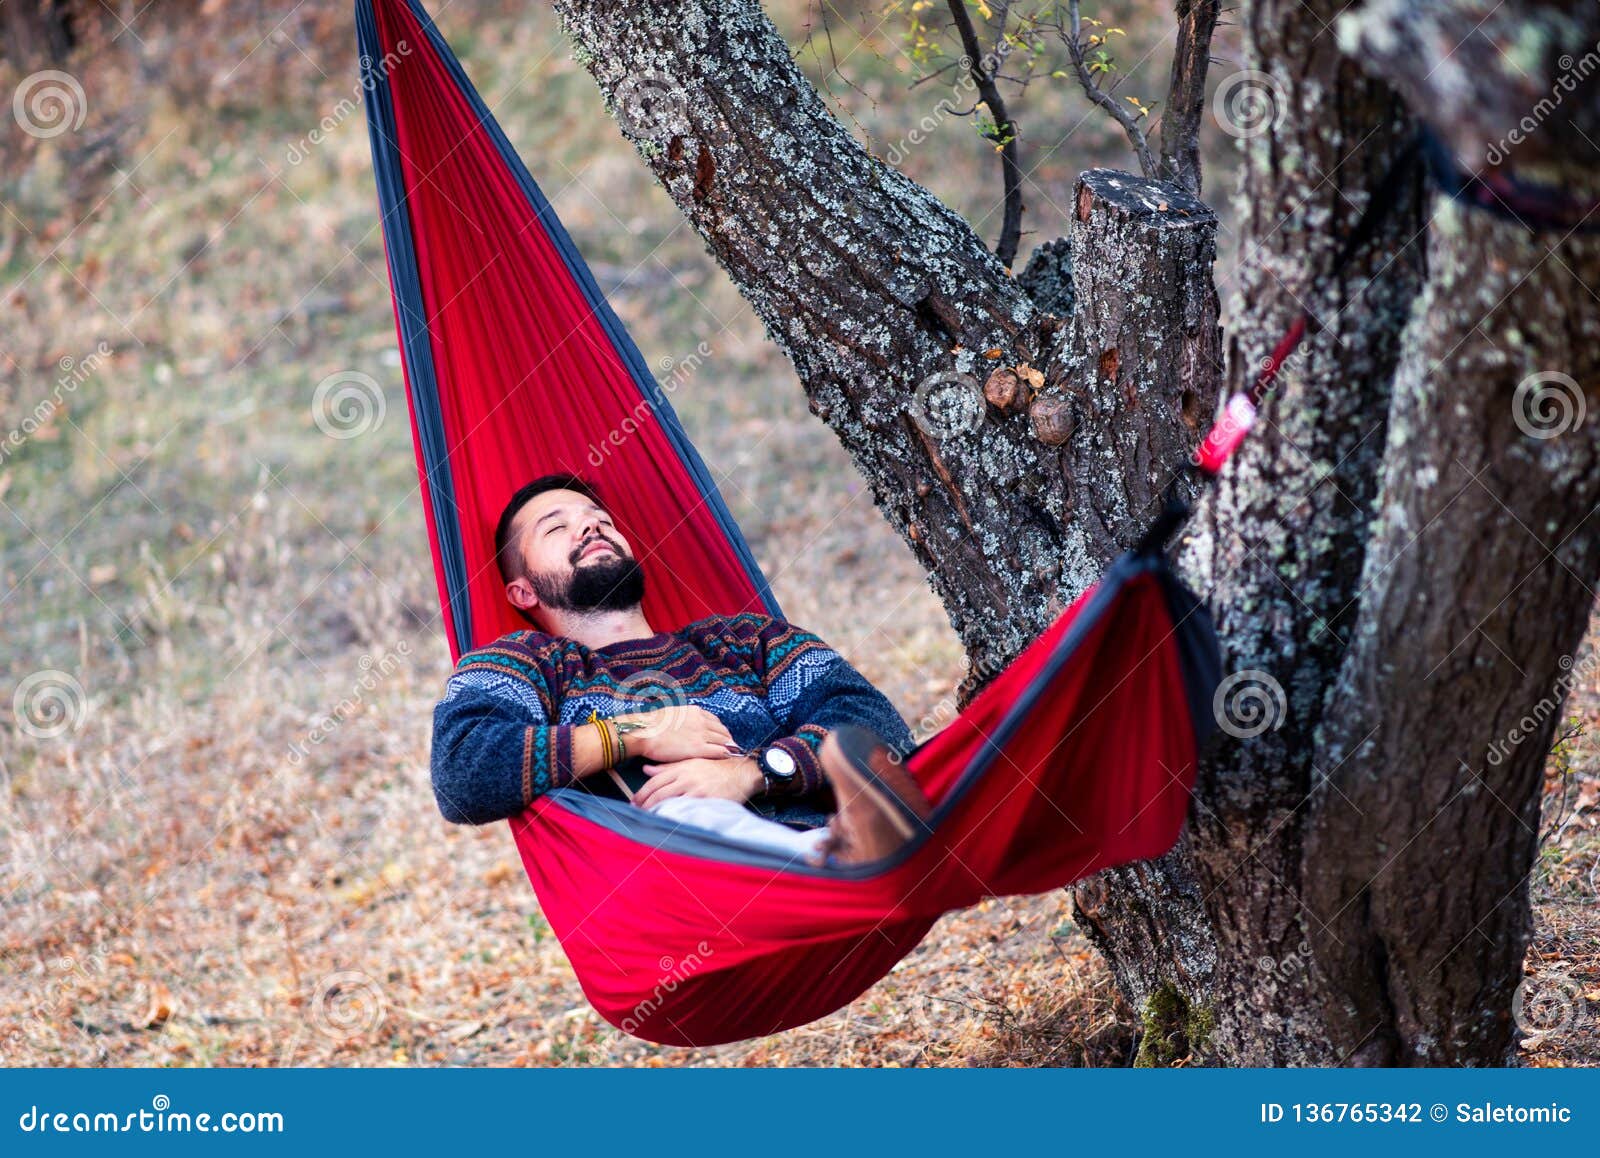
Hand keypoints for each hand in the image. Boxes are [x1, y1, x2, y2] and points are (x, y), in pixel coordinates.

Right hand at [614, 705, 734, 763]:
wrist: (644, 732)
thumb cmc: (652, 725)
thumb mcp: (672, 714)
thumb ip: (683, 718)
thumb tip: (684, 723)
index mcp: (695, 711)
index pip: (716, 721)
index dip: (721, 730)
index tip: (722, 736)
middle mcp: (701, 721)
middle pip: (723, 730)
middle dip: (728, 739)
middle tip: (731, 747)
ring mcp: (701, 734)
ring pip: (724, 740)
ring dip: (730, 747)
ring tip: (733, 754)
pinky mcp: (699, 748)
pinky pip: (719, 751)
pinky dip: (726, 754)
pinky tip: (728, 759)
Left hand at [633, 755, 763, 809]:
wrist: (740, 773)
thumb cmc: (715, 769)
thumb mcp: (690, 763)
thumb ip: (667, 767)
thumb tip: (646, 770)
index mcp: (680, 767)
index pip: (655, 781)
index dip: (642, 793)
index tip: (634, 802)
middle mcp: (685, 777)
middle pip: (658, 792)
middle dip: (645, 804)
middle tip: (636, 814)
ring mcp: (694, 788)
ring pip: (668, 800)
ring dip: (655, 811)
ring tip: (647, 819)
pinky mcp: (704, 798)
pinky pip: (684, 808)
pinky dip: (673, 815)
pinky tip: (666, 821)